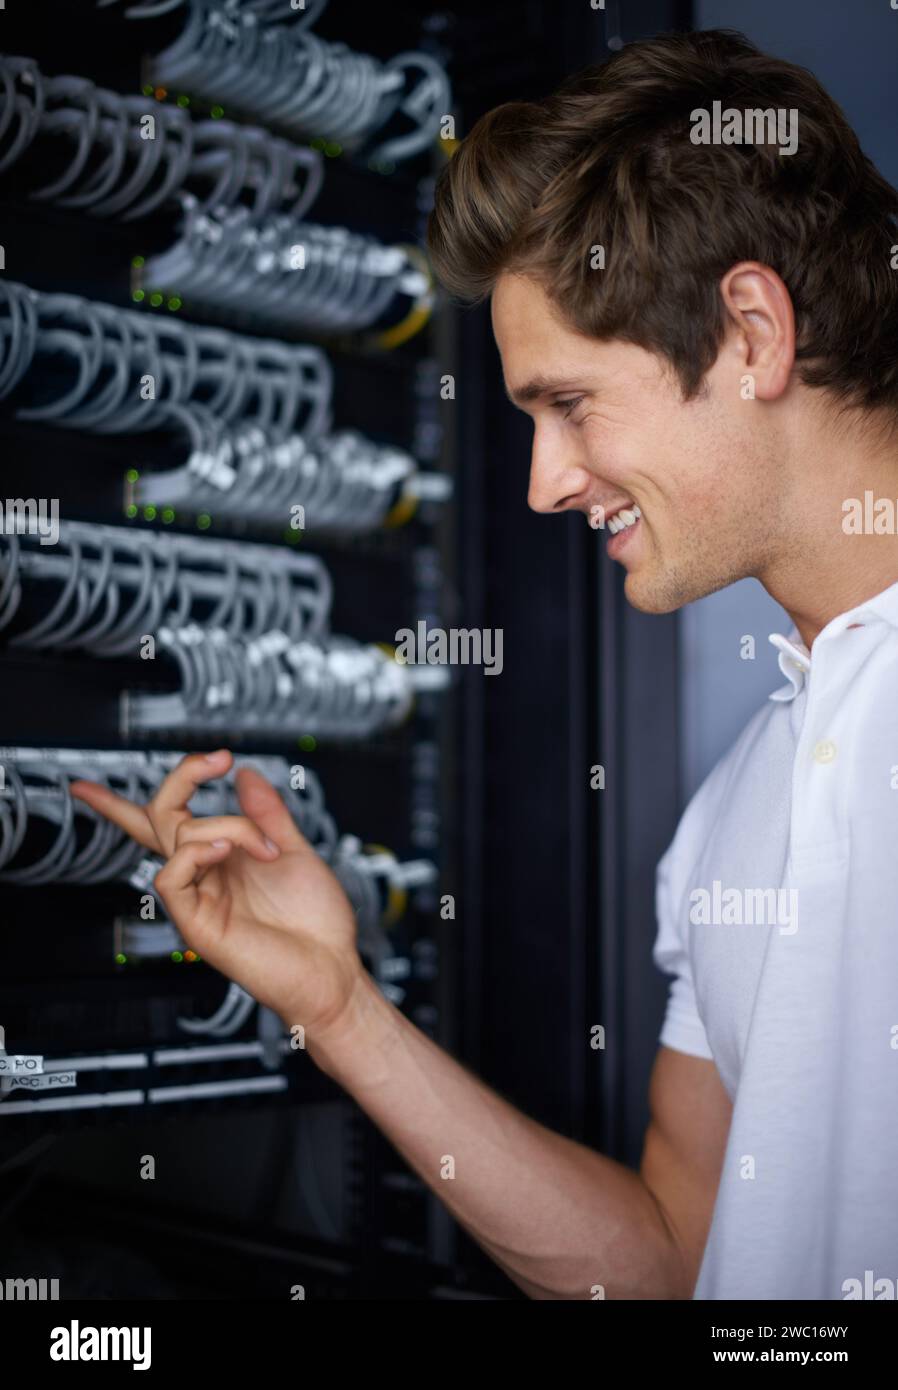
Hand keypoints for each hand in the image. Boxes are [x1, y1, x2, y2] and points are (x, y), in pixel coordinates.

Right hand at [69, 750, 365, 1041]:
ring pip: (176, 837)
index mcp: (219, 859)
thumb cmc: (316, 923)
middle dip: (183, 778)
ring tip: (266, 849)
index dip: (120, 804)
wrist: (333, 970)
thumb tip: (245, 776)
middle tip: (216, 761)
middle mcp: (203, 876)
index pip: (162, 824)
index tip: (106, 780)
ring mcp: (197, 898)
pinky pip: (170, 878)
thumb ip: (267, 814)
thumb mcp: (294, 851)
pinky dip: (196, 854)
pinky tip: (227, 853)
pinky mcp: (196, 924)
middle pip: (161, 816)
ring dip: (226, 826)